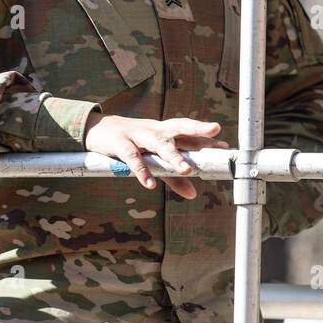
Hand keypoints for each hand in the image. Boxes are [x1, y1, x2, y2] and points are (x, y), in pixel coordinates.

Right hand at [84, 114, 228, 199]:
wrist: (97, 129)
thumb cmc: (133, 143)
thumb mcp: (153, 158)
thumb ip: (173, 177)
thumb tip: (193, 194)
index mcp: (165, 131)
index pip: (189, 133)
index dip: (207, 137)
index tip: (224, 145)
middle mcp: (155, 130)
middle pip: (179, 127)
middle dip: (197, 129)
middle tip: (215, 130)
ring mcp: (138, 135)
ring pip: (158, 142)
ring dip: (173, 155)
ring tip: (186, 170)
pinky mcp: (120, 143)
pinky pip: (133, 158)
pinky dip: (141, 171)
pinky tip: (149, 184)